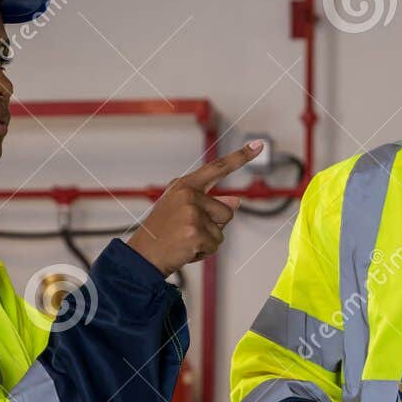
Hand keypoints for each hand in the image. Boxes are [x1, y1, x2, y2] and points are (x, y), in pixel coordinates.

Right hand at [126, 141, 263, 275]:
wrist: (143, 256)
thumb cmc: (162, 232)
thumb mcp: (182, 210)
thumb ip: (209, 203)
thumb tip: (236, 201)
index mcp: (184, 186)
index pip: (217, 168)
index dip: (240, 157)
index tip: (258, 145)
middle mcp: (188, 195)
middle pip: (226, 212)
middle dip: (214, 226)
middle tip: (186, 231)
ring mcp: (192, 214)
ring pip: (221, 231)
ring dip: (208, 240)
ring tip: (185, 240)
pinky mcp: (195, 233)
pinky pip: (215, 245)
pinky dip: (203, 252)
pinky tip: (185, 250)